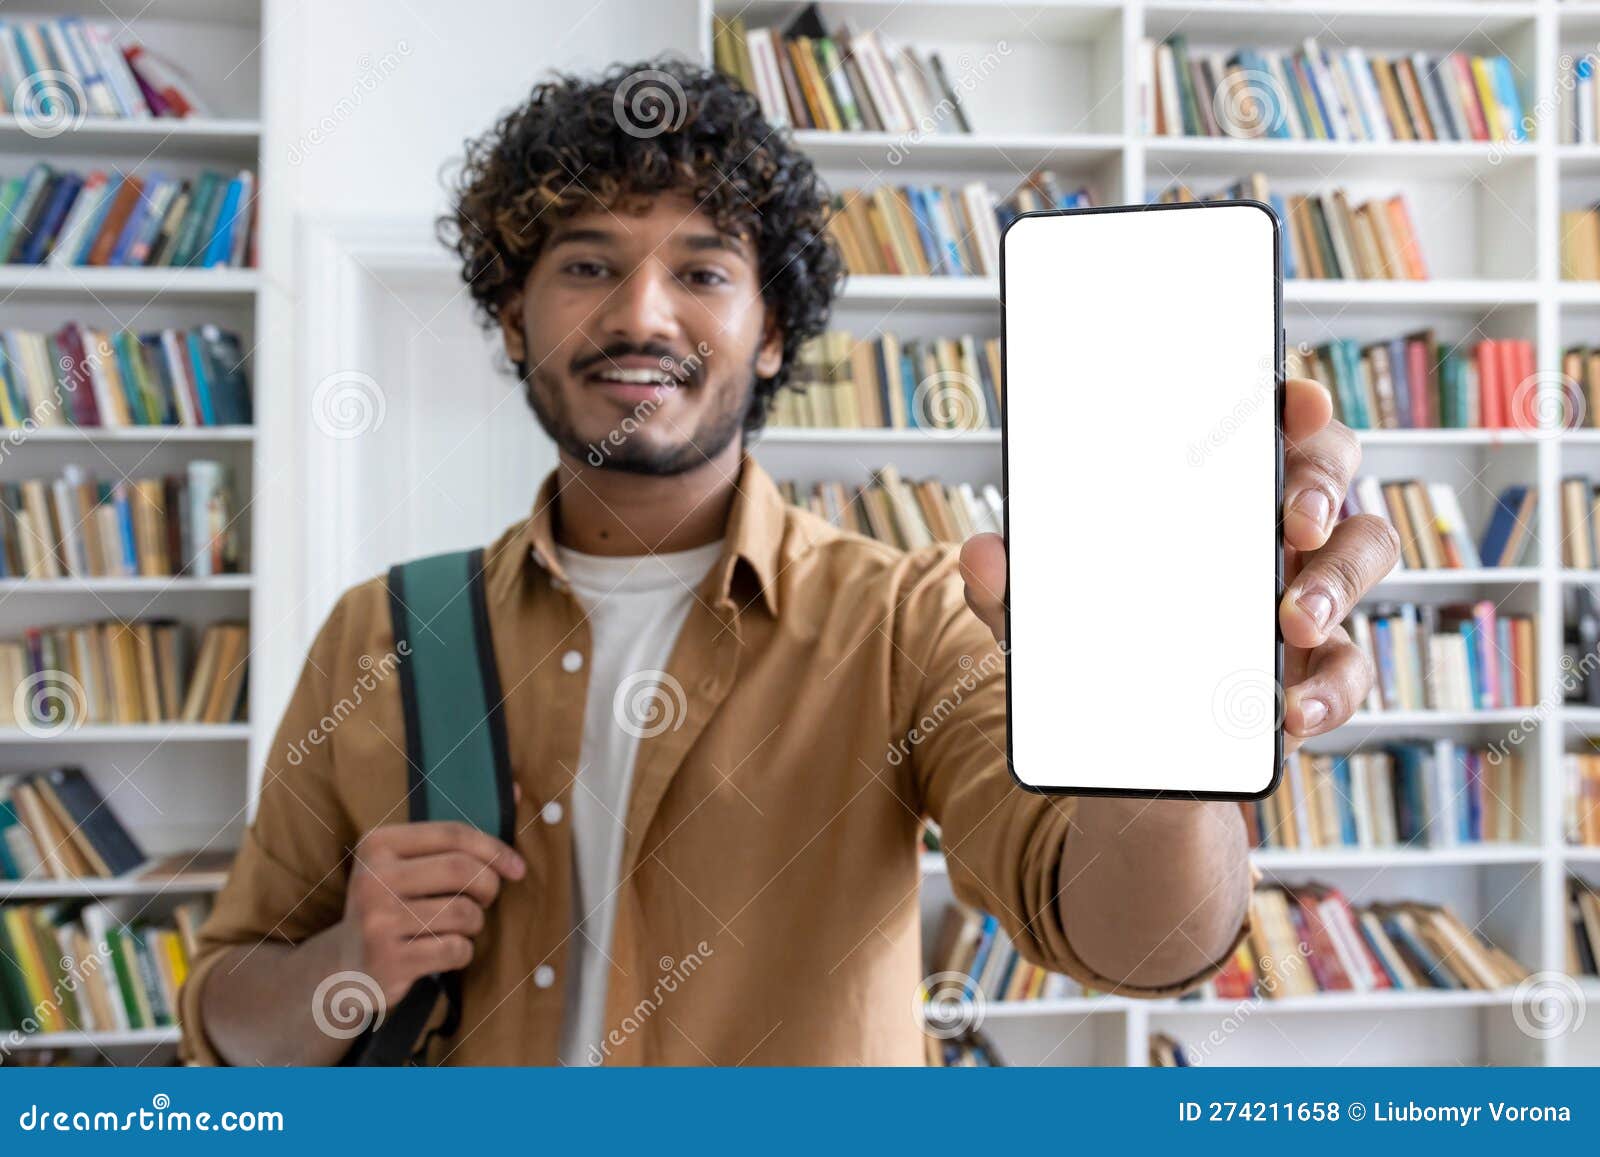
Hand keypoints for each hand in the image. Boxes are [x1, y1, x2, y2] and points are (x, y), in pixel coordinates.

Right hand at [337, 819, 525, 1005]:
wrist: (342, 969)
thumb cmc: (390, 906)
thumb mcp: (403, 864)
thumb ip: (454, 835)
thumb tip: (518, 788)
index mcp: (378, 844)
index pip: (453, 834)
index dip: (495, 849)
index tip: (517, 868)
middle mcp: (372, 879)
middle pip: (462, 870)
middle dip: (489, 886)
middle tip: (486, 899)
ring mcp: (377, 922)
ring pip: (463, 913)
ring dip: (475, 923)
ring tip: (460, 927)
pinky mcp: (387, 961)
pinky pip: (455, 949)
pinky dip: (462, 952)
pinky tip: (444, 951)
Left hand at [958, 377, 1399, 755]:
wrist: (1124, 752)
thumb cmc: (1092, 648)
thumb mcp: (1039, 620)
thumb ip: (1007, 588)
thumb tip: (980, 553)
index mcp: (1211, 489)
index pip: (1264, 418)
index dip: (1294, 401)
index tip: (1298, 402)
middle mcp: (1271, 526)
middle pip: (1331, 467)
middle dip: (1321, 483)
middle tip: (1290, 521)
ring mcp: (1306, 592)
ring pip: (1365, 551)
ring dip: (1336, 583)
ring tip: (1294, 623)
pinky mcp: (1319, 668)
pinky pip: (1352, 669)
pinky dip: (1330, 692)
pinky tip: (1290, 713)